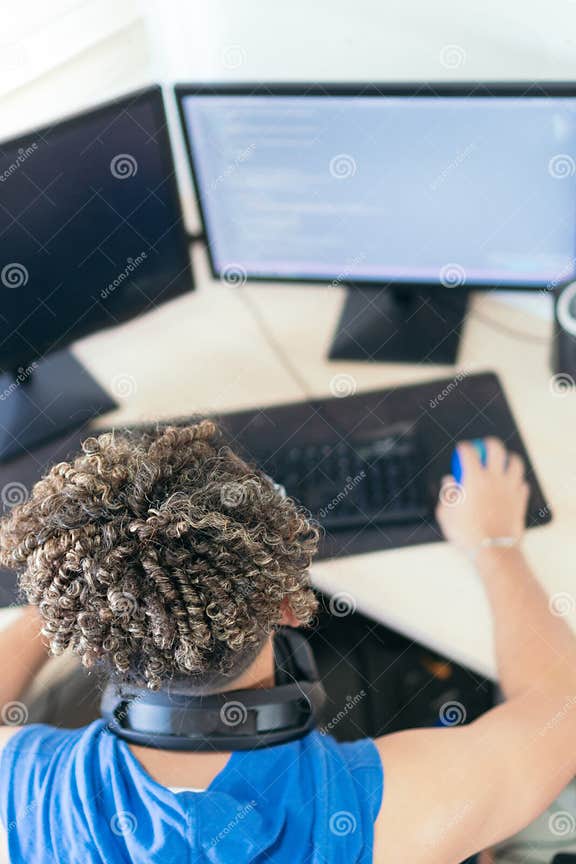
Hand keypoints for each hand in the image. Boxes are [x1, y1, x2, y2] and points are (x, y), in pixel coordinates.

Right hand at [436, 438, 528, 552]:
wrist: (492, 550)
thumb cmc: (467, 534)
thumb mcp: (446, 514)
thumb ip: (446, 493)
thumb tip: (450, 481)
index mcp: (474, 479)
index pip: (469, 453)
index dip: (464, 448)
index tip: (462, 449)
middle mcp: (494, 478)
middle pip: (496, 449)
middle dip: (489, 444)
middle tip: (485, 446)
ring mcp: (510, 488)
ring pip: (515, 462)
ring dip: (508, 459)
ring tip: (504, 462)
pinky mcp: (520, 500)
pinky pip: (521, 483)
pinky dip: (516, 482)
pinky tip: (510, 485)